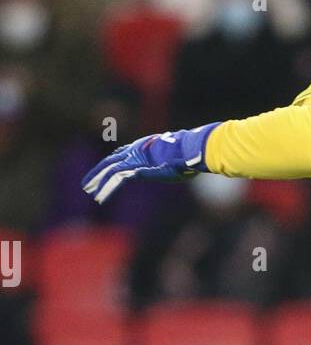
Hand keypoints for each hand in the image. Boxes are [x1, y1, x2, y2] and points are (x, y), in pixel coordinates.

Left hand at [81, 122, 220, 204]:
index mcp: (145, 148)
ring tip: (90, 192)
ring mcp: (134, 158)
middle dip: (98, 173)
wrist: (190, 150)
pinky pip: (115, 179)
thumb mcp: (178, 160)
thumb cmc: (189, 157)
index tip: (104, 171)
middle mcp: (136, 151)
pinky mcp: (135, 167)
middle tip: (87, 184)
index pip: (123, 155)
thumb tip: (184, 165)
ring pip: (109, 171)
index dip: (112, 163)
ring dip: (98, 182)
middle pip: (111, 162)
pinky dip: (107, 188)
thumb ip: (173, 163)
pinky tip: (99, 197)